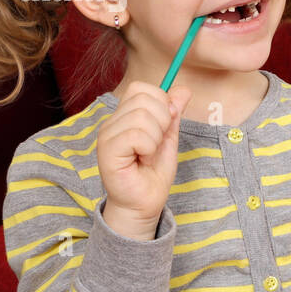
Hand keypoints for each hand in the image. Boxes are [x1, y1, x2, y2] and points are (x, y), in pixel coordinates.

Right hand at [97, 82, 191, 236]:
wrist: (144, 203)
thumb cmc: (153, 173)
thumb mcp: (169, 138)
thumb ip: (173, 114)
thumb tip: (183, 89)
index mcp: (125, 116)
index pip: (141, 88)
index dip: (162, 103)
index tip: (164, 127)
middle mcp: (112, 122)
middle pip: (144, 98)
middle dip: (163, 121)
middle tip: (156, 144)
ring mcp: (107, 135)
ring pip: (142, 116)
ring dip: (155, 138)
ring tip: (148, 154)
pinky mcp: (107, 150)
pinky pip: (136, 135)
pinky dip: (148, 148)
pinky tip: (142, 160)